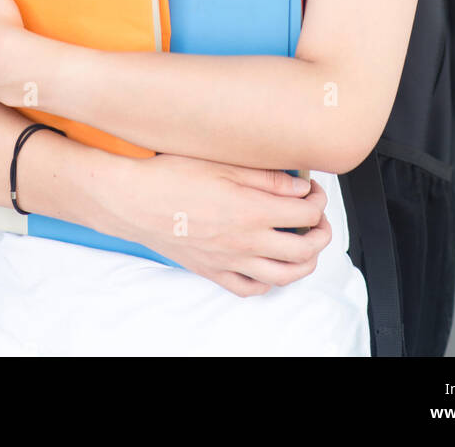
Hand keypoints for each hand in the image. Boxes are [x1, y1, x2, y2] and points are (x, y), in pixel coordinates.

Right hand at [109, 152, 331, 296]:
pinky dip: (268, 282)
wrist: (132, 200)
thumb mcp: (223, 164)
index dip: (319, 201)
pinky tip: (269, 267)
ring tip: (305, 246)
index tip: (313, 191)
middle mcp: (246, 242)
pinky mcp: (212, 271)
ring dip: (304, 263)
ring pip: (284, 276)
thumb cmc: (172, 175)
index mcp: (252, 211)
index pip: (306, 214)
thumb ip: (266, 178)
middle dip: (321, 234)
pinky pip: (250, 289)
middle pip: (304, 250)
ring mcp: (230, 261)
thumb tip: (299, 187)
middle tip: (318, 218)